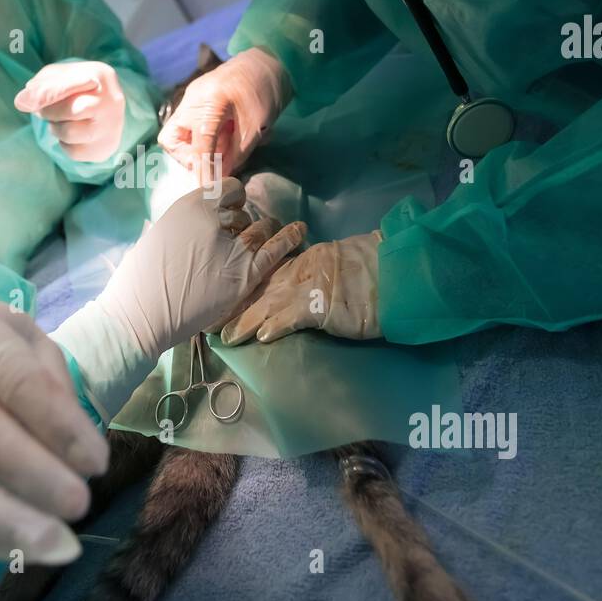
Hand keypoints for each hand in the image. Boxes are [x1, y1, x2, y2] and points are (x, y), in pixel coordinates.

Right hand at [0, 301, 109, 564]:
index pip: (21, 385)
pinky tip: (22, 550)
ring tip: (56, 545)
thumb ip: (56, 392)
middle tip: (79, 504)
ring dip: (6, 521)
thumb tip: (78, 455)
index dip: (60, 426)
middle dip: (34, 476)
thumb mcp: (34, 349)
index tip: (98, 462)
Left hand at [14, 60, 125, 161]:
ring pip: (69, 133)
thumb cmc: (80, 88)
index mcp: (99, 76)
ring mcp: (111, 126)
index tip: (22, 102)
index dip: (45, 94)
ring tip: (60, 121)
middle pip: (71, 110)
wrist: (108, 109)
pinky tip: (72, 133)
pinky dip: (65, 143)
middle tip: (41, 110)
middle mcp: (111, 101)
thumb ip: (42, 83)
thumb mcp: (63, 75)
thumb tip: (23, 101)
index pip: (70, 85)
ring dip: (55, 128)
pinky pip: (74, 152)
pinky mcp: (106, 147)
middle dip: (49, 111)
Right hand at [51, 177, 305, 421]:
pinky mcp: (245, 275)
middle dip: (240, 221)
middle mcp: (215, 220)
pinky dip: (289, 238)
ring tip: (263, 234)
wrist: (142, 314)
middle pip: (242, 212)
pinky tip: (300, 231)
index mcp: (190, 205)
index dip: (230, 200)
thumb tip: (194, 221)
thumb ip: (181, 223)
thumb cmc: (138, 278)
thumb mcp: (156, 233)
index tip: (228, 210)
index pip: (227, 189)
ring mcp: (233, 247)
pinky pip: (274, 250)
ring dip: (260, 230)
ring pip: (259, 229)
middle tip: (236, 234)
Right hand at [157, 47, 290, 182]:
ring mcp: (192, 97)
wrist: (272, 58)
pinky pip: (189, 126)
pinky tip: (223, 137)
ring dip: (196, 149)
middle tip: (213, 161)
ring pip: (177, 135)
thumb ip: (236, 155)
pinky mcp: (196, 99)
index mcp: (210, 102)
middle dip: (189, 157)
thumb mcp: (256, 127)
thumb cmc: (267, 90)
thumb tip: (220, 179)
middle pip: (172, 139)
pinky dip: (202, 139)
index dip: (203, 173)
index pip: (200, 147)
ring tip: (223, 147)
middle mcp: (193, 99)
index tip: (207, 192)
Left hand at [220, 231, 382, 343]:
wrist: (392, 272)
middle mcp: (298, 274)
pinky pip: (292, 317)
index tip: (221, 298)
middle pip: (256, 291)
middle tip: (209, 321)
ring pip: (266, 306)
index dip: (241, 289)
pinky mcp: (319, 307)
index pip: (263, 275)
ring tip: (224, 337)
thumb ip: (313, 274)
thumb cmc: (368, 272)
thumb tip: (300, 285)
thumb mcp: (334, 267)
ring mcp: (307, 290)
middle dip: (232, 307)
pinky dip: (275, 326)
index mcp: (302, 263)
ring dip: (243, 322)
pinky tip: (260, 337)